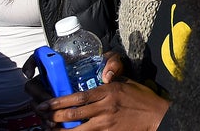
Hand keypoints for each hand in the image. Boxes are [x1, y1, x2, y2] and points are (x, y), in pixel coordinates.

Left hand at [39, 78, 169, 130]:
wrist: (157, 116)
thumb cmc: (142, 99)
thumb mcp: (127, 82)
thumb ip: (112, 78)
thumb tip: (102, 74)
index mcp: (108, 92)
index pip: (78, 97)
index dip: (58, 101)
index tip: (45, 104)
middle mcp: (105, 108)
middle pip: (73, 114)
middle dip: (54, 116)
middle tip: (42, 116)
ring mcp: (106, 123)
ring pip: (77, 129)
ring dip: (60, 130)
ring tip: (49, 129)